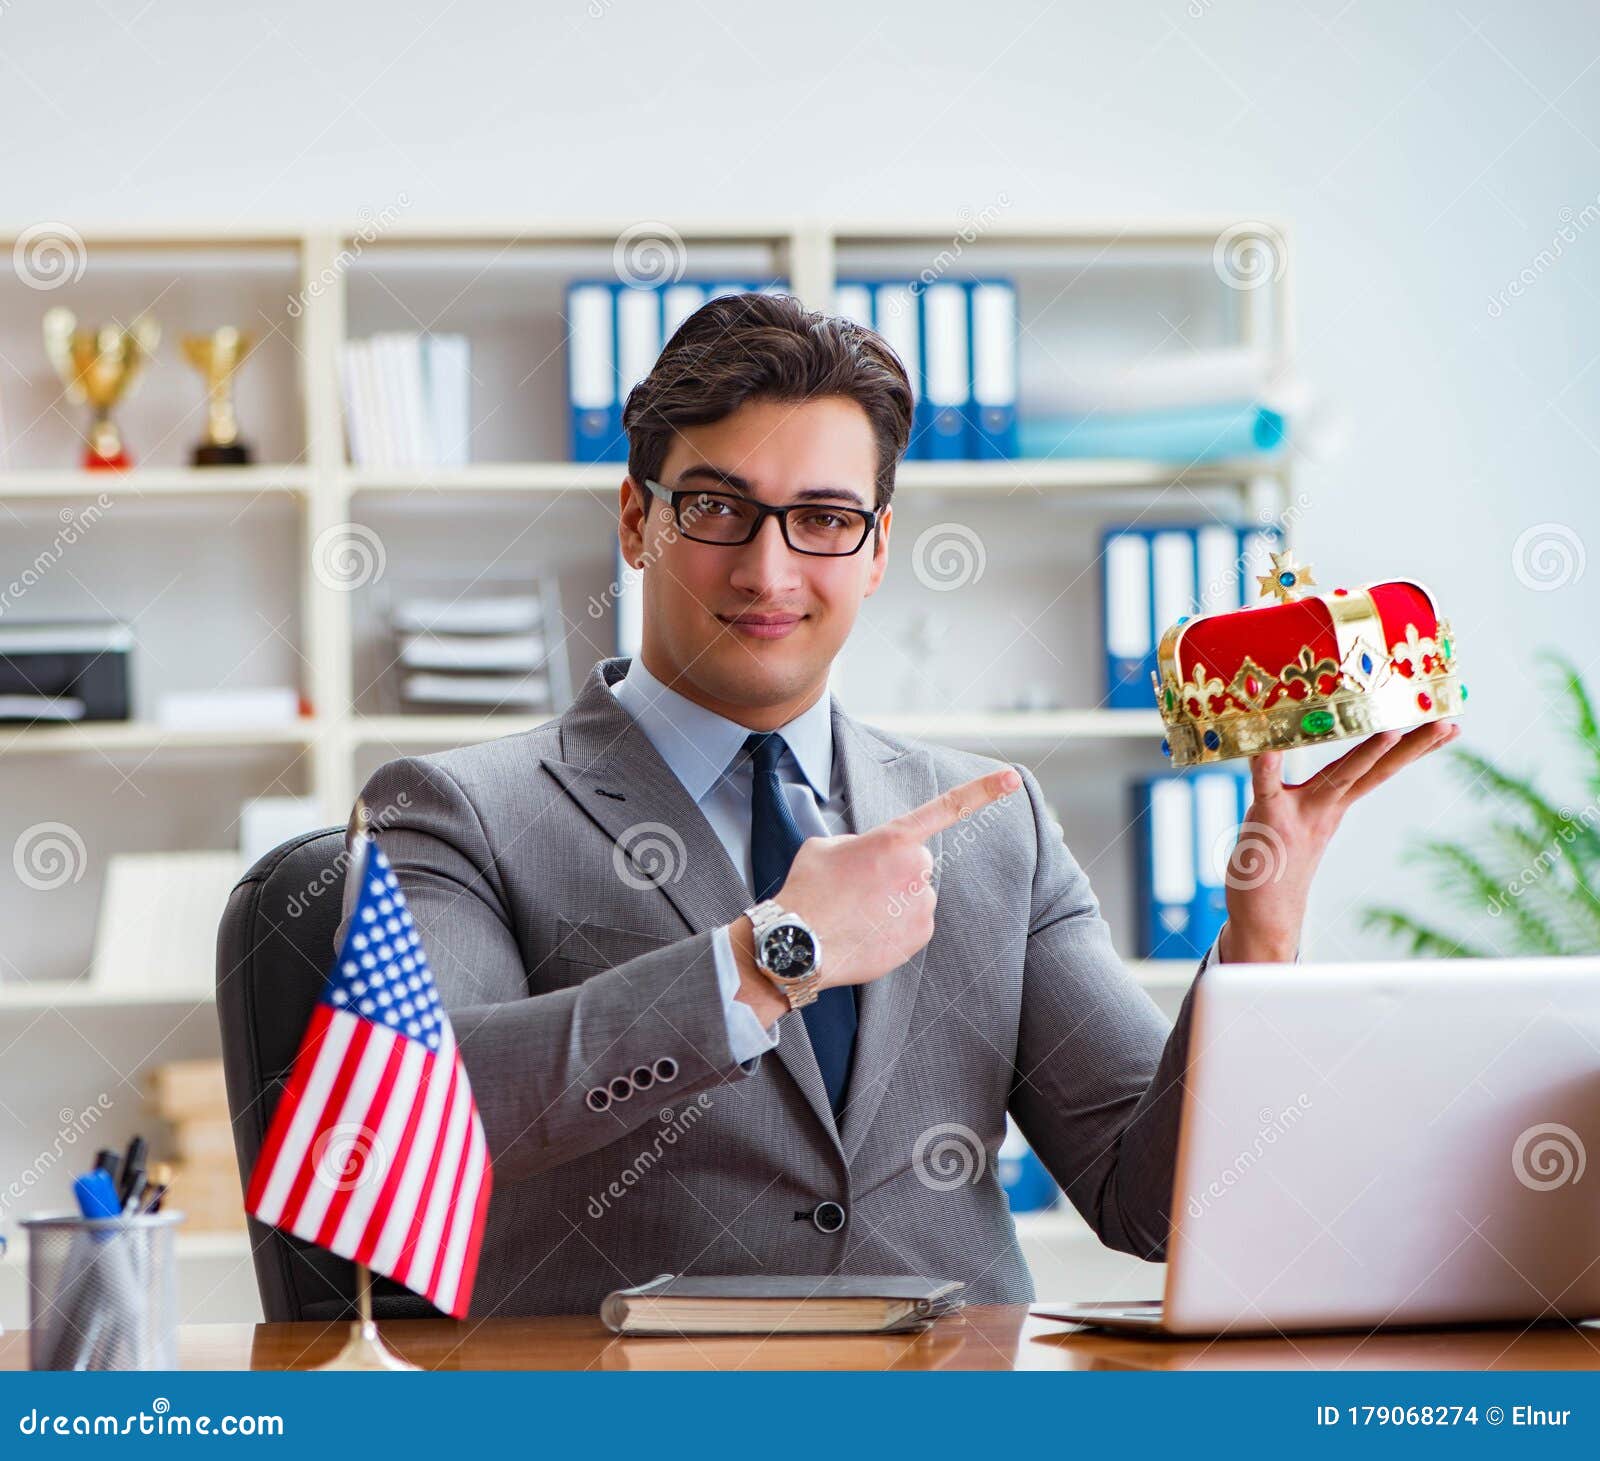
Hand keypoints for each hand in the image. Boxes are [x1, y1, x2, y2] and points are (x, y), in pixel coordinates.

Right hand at [729, 766, 1021, 1020]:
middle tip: (857, 888)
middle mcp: (916, 868)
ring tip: (856, 913)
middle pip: (916, 863)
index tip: (1012, 779)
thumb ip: (861, 842)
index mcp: (894, 838)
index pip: (946, 808)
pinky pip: (914, 922)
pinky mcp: (921, 935)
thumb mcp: (826, 846)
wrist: (798, 943)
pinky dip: (895, 927)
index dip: (982, 791)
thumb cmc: (807, 890)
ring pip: (914, 895)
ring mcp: (922, 903)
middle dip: (894, 872)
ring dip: (893, 901)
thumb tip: (872, 857)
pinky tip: (867, 931)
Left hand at [1218, 720, 1461, 963]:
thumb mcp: (1303, 819)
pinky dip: (1266, 767)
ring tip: (1391, 732)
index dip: (1413, 748)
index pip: (1380, 769)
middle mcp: (1325, 806)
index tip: (1447, 726)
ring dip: (1364, 756)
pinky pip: (1266, 787)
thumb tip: (1319, 767)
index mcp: (1335, 803)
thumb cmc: (1279, 860)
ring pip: (1338, 777)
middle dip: (1412, 746)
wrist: (1264, 912)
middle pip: (1375, 771)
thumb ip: (1313, 794)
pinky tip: (1267, 747)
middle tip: (1446, 724)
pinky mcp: (1267, 818)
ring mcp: (1300, 813)